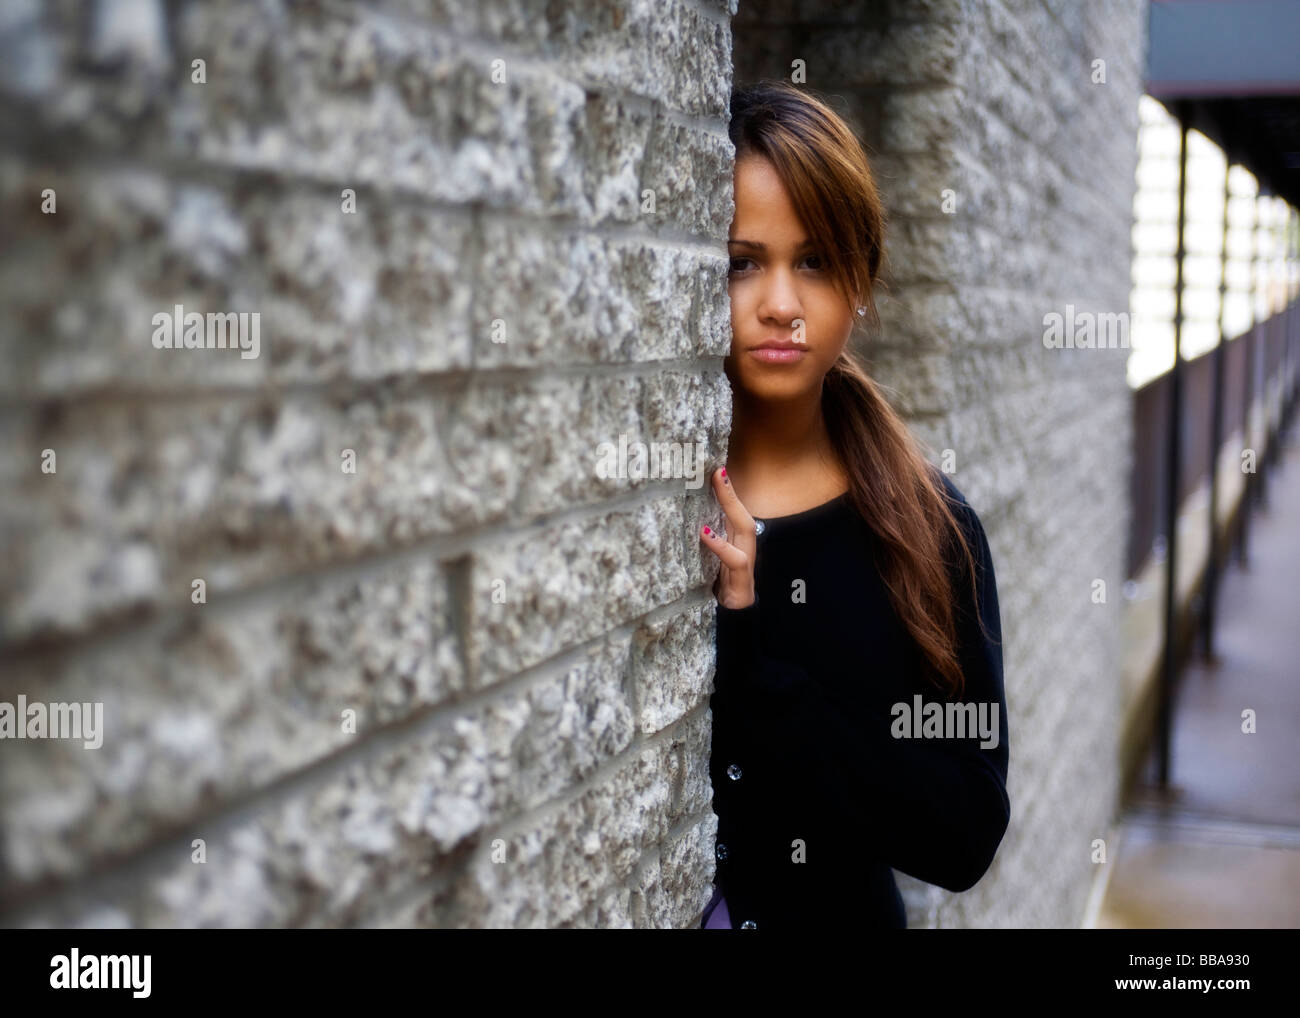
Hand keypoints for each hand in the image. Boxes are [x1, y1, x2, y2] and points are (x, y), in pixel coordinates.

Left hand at [700, 466, 756, 608]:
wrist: (734, 614)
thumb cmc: (720, 584)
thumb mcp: (710, 559)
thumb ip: (706, 540)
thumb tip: (681, 521)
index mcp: (737, 542)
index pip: (734, 512)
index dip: (727, 491)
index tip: (716, 469)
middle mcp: (744, 547)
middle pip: (741, 514)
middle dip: (730, 492)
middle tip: (718, 471)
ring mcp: (746, 562)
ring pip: (744, 529)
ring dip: (731, 507)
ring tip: (718, 488)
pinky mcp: (742, 579)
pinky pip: (735, 559)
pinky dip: (720, 545)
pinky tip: (705, 533)